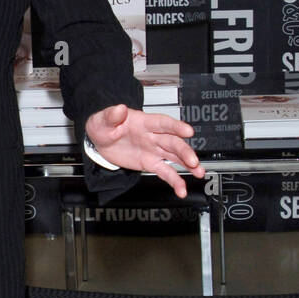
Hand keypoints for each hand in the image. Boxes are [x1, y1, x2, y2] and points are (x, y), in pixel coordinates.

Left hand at [85, 104, 204, 197]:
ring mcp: (153, 150)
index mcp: (143, 122)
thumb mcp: (103, 119)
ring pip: (174, 156)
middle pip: (173, 142)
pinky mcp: (150, 163)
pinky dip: (174, 180)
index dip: (175, 126)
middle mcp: (152, 136)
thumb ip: (112, 116)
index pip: (162, 123)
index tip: (187, 131)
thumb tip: (119, 109)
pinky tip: (181, 189)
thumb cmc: (103, 126)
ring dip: (187, 164)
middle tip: (193, 160)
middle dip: (184, 151)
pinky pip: (165, 172)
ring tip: (199, 172)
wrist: (99, 141)